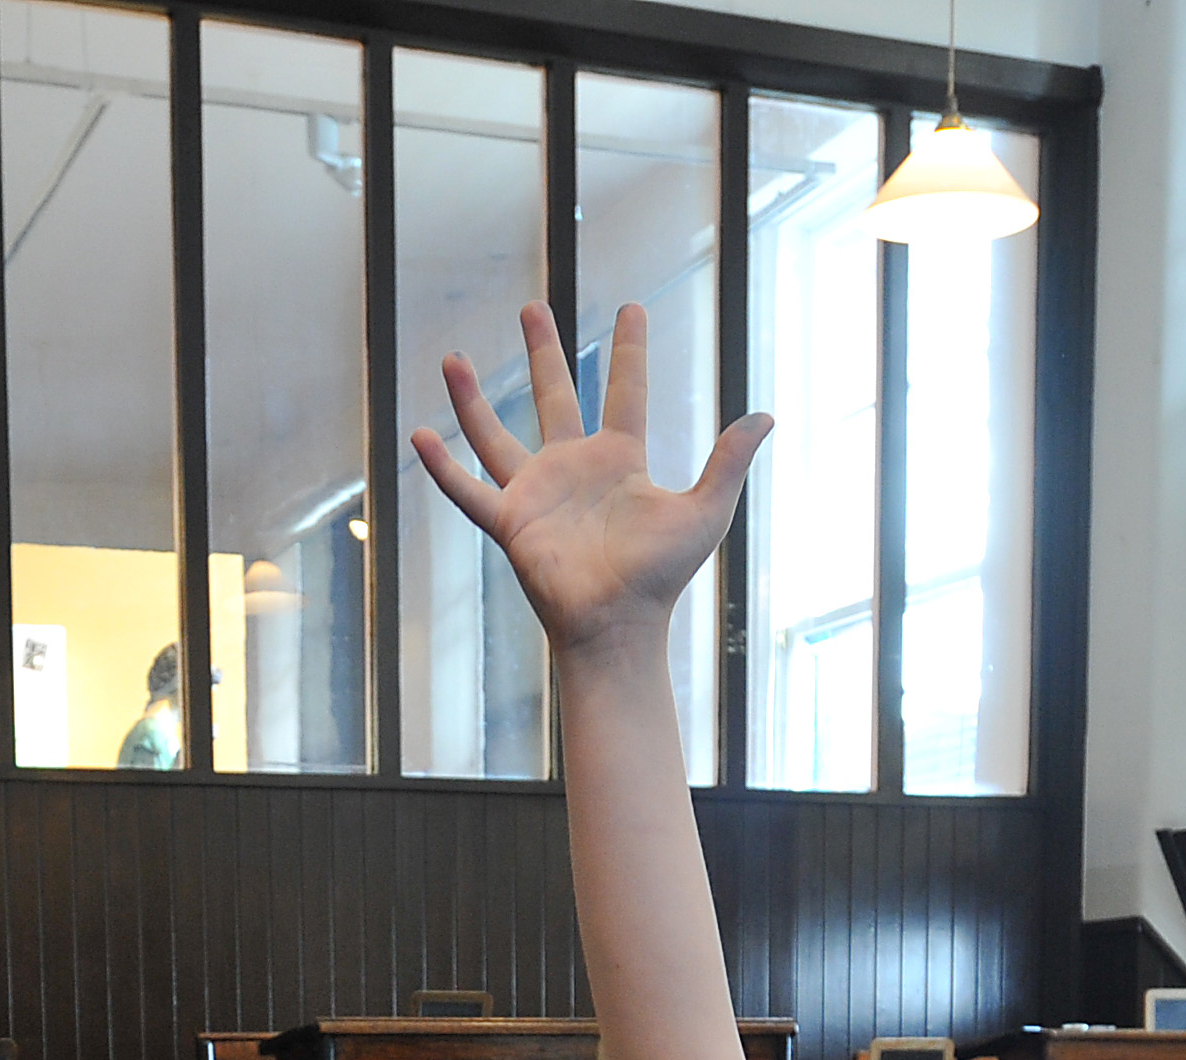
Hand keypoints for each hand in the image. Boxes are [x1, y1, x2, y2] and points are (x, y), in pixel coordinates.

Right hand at [409, 302, 771, 655]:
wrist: (619, 624)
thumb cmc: (662, 577)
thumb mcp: (705, 511)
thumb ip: (729, 461)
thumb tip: (766, 416)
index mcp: (619, 460)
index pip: (626, 391)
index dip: (629, 350)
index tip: (631, 308)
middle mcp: (573, 468)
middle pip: (553, 396)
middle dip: (544, 351)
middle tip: (533, 308)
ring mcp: (537, 494)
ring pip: (496, 435)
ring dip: (473, 398)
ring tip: (454, 359)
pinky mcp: (510, 522)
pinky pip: (468, 490)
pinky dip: (443, 467)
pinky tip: (420, 436)